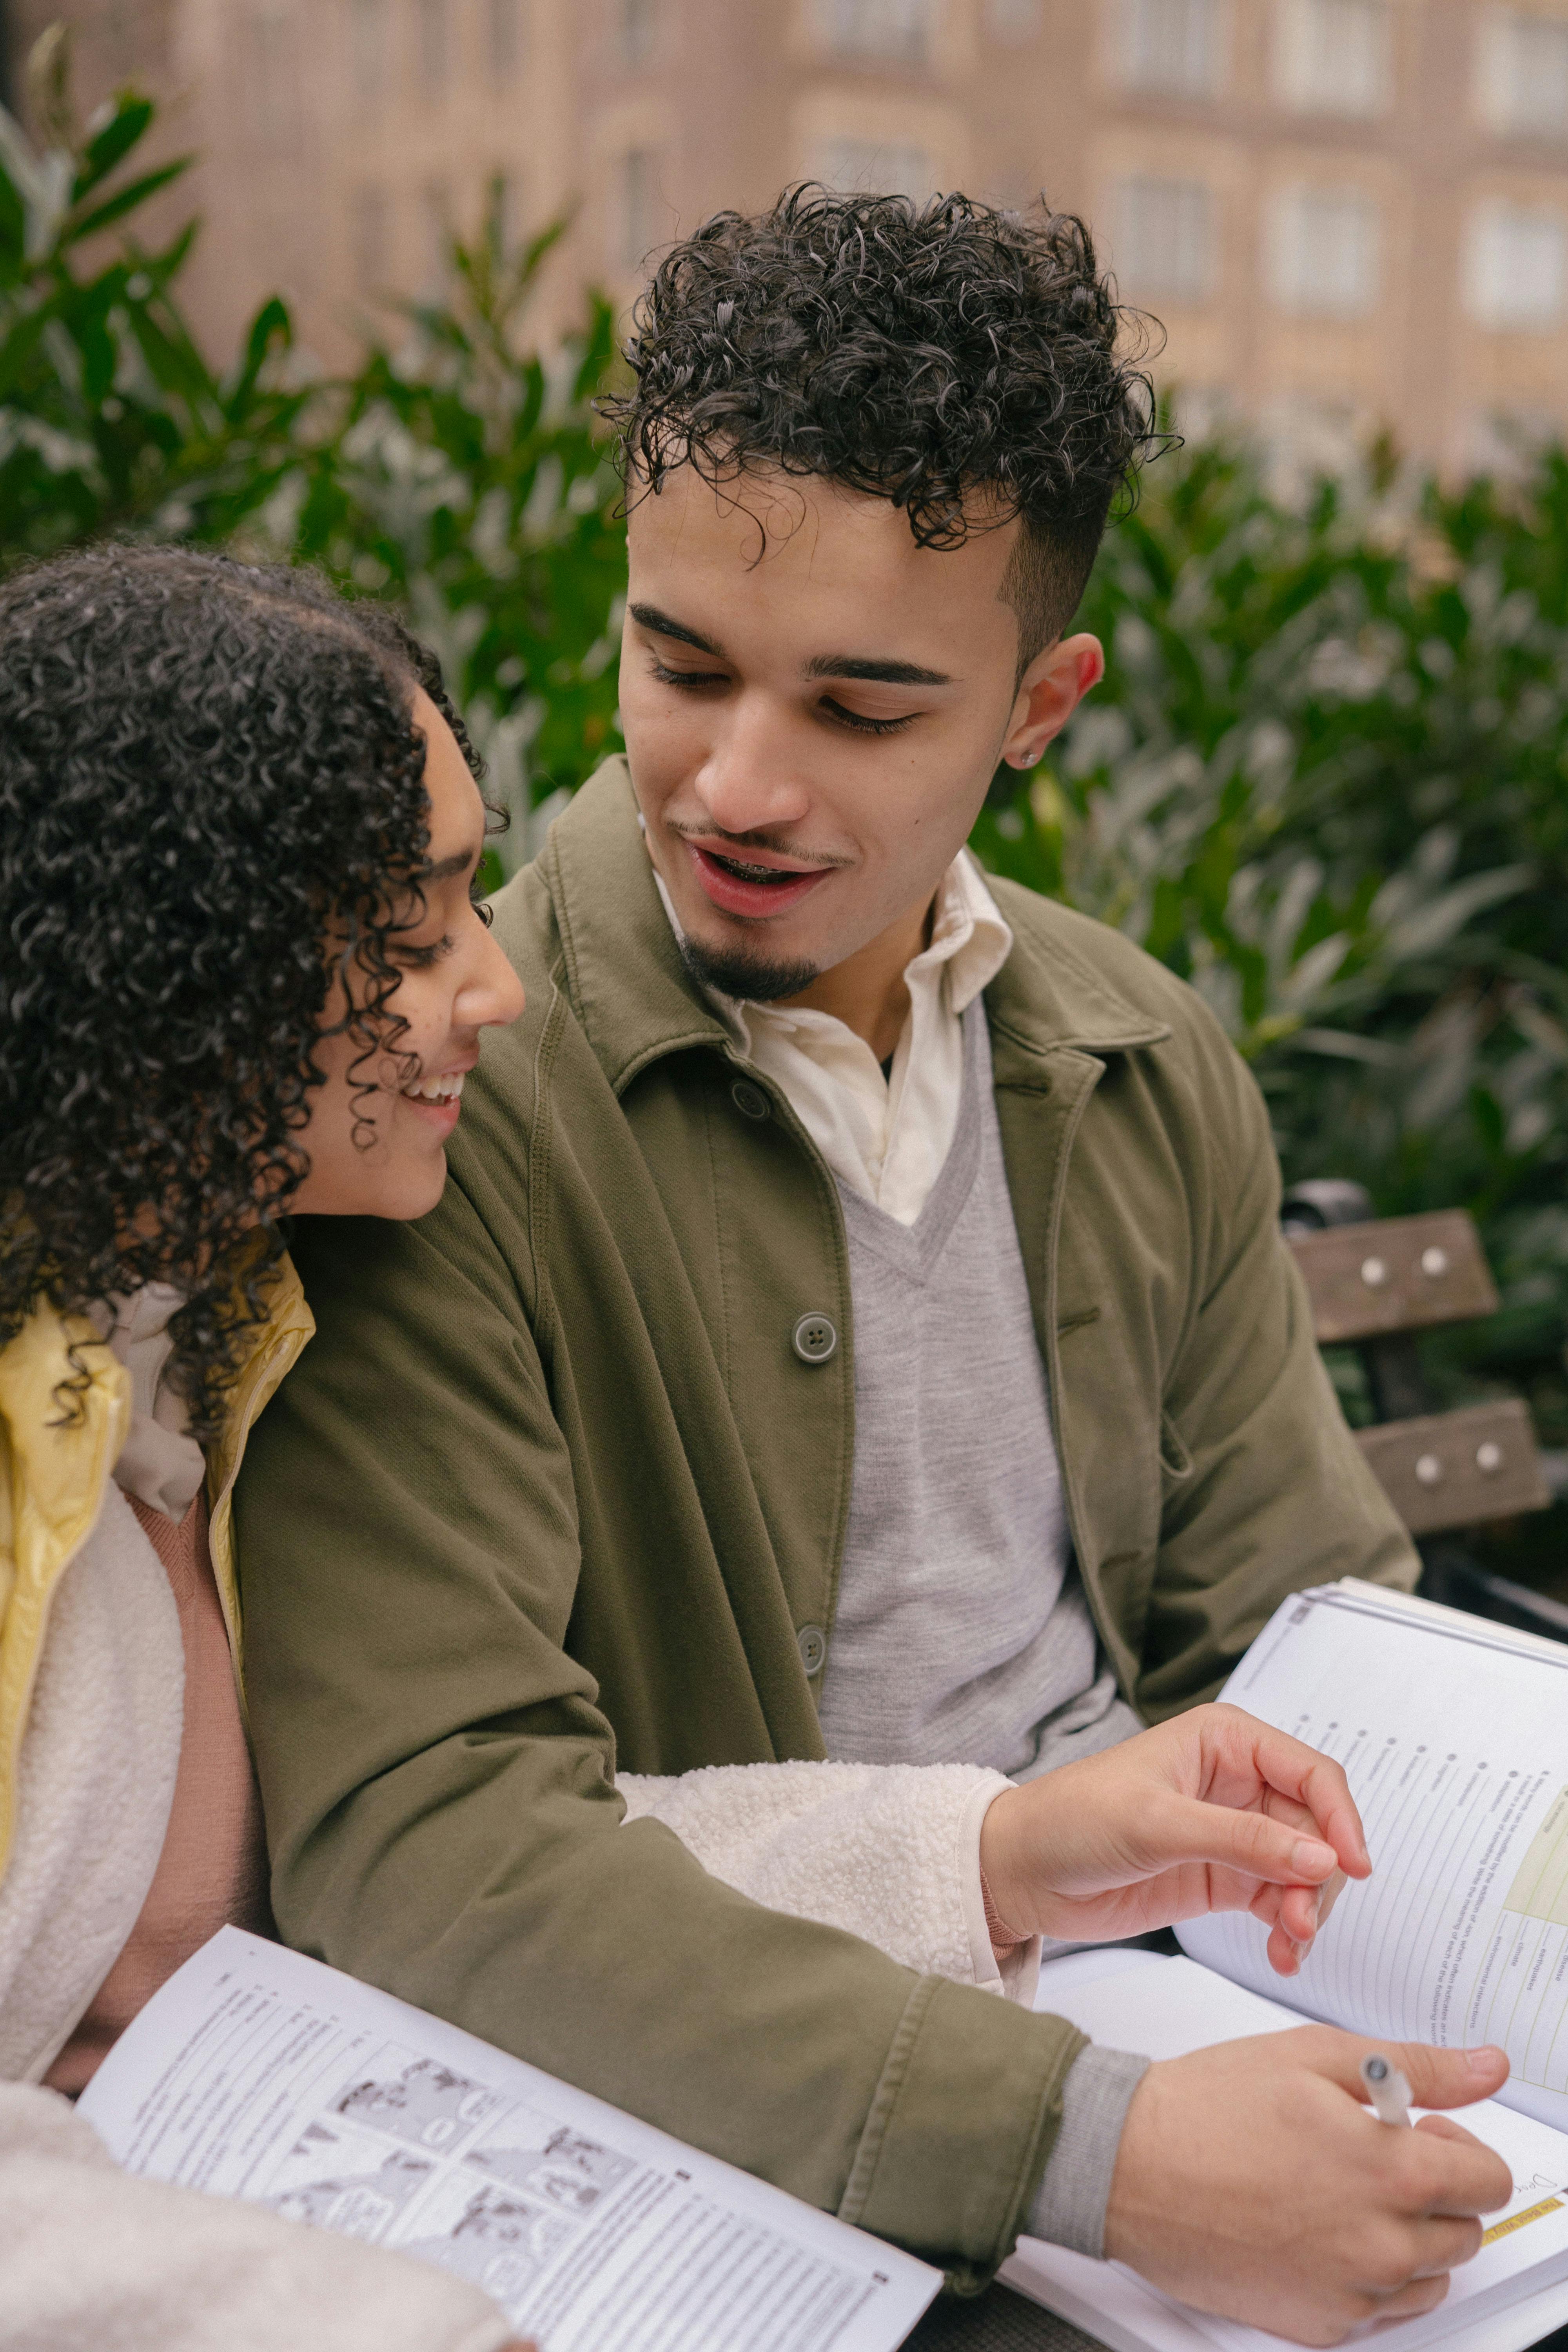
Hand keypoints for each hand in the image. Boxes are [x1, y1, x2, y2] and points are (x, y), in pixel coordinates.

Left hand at [979, 1703, 1370, 1973]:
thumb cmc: (1075, 1820)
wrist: (1023, 1871)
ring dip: (1306, 1909)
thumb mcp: (1158, 1824)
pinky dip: (1287, 1929)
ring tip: (1287, 1943)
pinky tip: (1281, 1954)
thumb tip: (1321, 1858)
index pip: (1310, 1772)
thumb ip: (1243, 1840)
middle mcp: (1236, 1782)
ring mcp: (1232, 1833)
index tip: (1356, 1867)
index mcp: (1225, 1740)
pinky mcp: (1221, 1877)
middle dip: (1318, 1876)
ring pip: (1302, 1869)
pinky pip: (1277, 1900)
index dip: (1341, 1818)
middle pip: (1315, 1827)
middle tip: (1300, 1922)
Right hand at [1104, 2030, 1511, 2344]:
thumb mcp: (1316, 2057)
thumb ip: (1417, 2067)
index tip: (1418, 2133)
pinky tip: (1316, 2230)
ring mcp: (1352, 2293)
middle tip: (1368, 2155)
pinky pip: (1382, 2310)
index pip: (1488, 2180)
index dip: (1456, 2145)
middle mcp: (1381, 2244)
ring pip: (1429, 2275)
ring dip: (1404, 2236)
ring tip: (1338, 2193)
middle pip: (1464, 2230)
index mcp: (1392, 2172)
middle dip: (1432, 2189)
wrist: (1128, 2166)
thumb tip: (1485, 2069)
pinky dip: (1366, 2274)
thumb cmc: (1210, 2106)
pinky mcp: (1320, 2326)